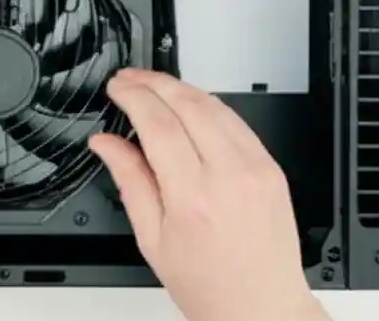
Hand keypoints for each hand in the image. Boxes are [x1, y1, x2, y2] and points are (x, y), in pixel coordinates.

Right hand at [90, 69, 328, 320]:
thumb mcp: (152, 239)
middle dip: (153, 83)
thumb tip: (105, 143)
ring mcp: (256, 168)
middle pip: (187, 103)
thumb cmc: (209, 285)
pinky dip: (209, 105)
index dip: (133, 97)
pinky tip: (189, 105)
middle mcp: (230, 176)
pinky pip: (238, 121)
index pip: (158, 124)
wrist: (261, 307)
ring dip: (181, 88)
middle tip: (129, 79)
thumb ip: (129, 181)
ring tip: (154, 87)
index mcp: (193, 198)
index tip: (117, 88)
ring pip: (215, 105)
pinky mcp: (272, 167)